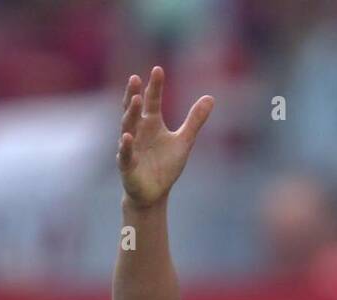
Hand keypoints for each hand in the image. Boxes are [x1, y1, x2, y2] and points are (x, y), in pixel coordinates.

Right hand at [117, 66, 213, 207]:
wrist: (154, 193)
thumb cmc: (166, 165)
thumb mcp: (184, 141)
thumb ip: (195, 120)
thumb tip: (210, 97)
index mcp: (151, 123)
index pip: (152, 101)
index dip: (155, 86)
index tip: (158, 69)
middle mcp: (138, 131)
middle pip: (134, 109)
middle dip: (134, 94)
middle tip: (136, 78)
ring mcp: (131, 147)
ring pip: (128, 127)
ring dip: (131, 114)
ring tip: (135, 99)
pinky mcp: (127, 165)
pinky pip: (125, 154)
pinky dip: (126, 146)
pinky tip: (127, 137)